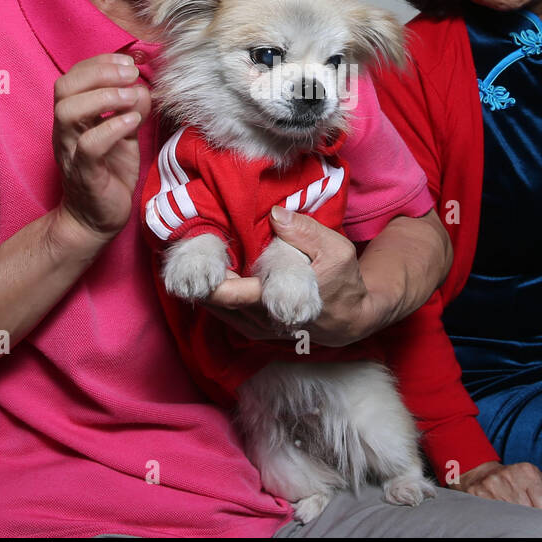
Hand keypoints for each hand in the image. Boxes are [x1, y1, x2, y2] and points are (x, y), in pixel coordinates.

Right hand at [51, 54, 151, 240]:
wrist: (98, 219)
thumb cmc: (109, 172)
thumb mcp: (125, 134)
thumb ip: (132, 109)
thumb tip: (142, 85)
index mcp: (73, 117)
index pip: (73, 77)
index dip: (99, 63)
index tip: (128, 60)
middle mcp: (66, 131)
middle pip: (63, 88)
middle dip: (99, 73)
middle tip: (130, 74)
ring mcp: (71, 151)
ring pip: (68, 112)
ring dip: (103, 97)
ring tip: (131, 97)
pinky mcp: (84, 174)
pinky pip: (88, 146)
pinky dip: (111, 128)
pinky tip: (133, 122)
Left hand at [205, 206, 370, 345]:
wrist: (350, 320)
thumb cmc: (344, 283)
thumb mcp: (336, 251)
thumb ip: (305, 231)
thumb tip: (276, 213)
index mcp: (274, 302)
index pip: (230, 294)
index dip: (206, 277)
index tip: (195, 253)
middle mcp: (258, 320)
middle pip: (212, 300)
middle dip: (197, 276)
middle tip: (190, 244)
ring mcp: (252, 327)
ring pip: (213, 307)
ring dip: (204, 283)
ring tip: (199, 254)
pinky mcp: (250, 327)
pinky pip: (222, 310)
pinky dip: (213, 291)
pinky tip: (212, 270)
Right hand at [459, 461, 541, 512]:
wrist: (479, 475)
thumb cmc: (513, 483)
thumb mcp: (535, 483)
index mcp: (528, 471)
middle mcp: (510, 475)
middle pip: (530, 512)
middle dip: (532, 520)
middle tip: (528, 520)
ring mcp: (492, 485)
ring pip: (513, 517)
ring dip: (516, 521)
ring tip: (514, 517)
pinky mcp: (477, 495)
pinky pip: (496, 517)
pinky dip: (502, 520)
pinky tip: (502, 517)